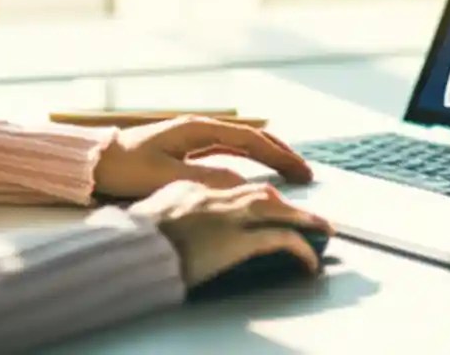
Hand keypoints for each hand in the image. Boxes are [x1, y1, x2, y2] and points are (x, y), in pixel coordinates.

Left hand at [94, 116, 314, 198]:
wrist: (93, 162)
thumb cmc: (125, 168)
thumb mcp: (167, 176)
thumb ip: (206, 180)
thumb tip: (243, 185)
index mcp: (199, 129)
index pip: (252, 141)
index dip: (280, 156)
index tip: (303, 172)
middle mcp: (200, 129)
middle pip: (252, 139)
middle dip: (281, 154)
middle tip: (306, 173)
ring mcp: (193, 138)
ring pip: (241, 145)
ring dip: (267, 156)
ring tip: (289, 171)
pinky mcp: (186, 150)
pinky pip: (228, 152)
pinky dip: (248, 160)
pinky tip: (255, 171)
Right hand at [130, 180, 332, 287]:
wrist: (127, 250)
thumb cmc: (128, 241)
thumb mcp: (146, 217)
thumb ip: (167, 213)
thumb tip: (172, 223)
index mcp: (189, 190)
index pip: (230, 189)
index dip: (251, 199)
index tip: (265, 208)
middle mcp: (212, 197)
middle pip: (260, 194)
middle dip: (286, 204)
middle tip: (306, 214)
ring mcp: (227, 217)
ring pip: (277, 210)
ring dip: (303, 220)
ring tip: (322, 230)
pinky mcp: (237, 240)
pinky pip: (280, 240)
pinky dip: (300, 248)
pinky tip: (309, 260)